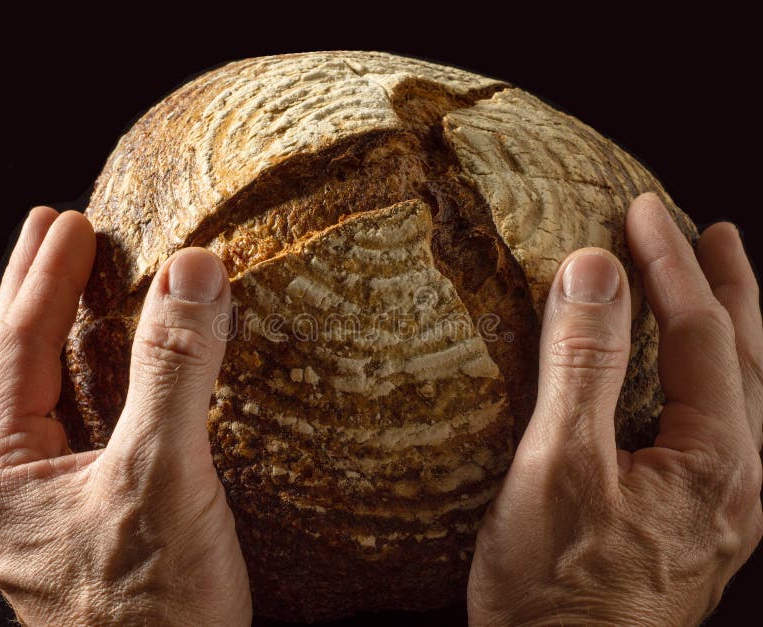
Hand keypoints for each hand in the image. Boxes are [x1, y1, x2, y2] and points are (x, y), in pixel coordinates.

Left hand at [0, 208, 251, 624]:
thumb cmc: (155, 612)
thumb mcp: (161, 480)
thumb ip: (174, 373)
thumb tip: (193, 273)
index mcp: (3, 477)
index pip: (11, 353)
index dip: (41, 280)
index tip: (70, 220)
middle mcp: (15, 493)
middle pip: (16, 372)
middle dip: (36, 295)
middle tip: (57, 230)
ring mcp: (52, 512)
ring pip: (53, 403)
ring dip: (68, 337)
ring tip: (81, 286)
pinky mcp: (95, 525)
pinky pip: (90, 433)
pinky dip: (104, 385)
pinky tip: (125, 376)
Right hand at [467, 193, 762, 625]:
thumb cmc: (555, 592)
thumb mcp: (559, 467)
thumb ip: (583, 366)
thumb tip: (596, 270)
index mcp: (716, 462)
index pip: (704, 335)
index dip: (671, 265)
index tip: (642, 209)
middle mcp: (738, 484)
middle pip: (749, 361)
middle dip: (729, 288)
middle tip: (714, 232)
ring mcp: (721, 510)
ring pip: (743, 396)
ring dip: (730, 332)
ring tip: (718, 292)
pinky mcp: (692, 528)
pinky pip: (721, 428)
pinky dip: (711, 380)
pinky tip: (690, 386)